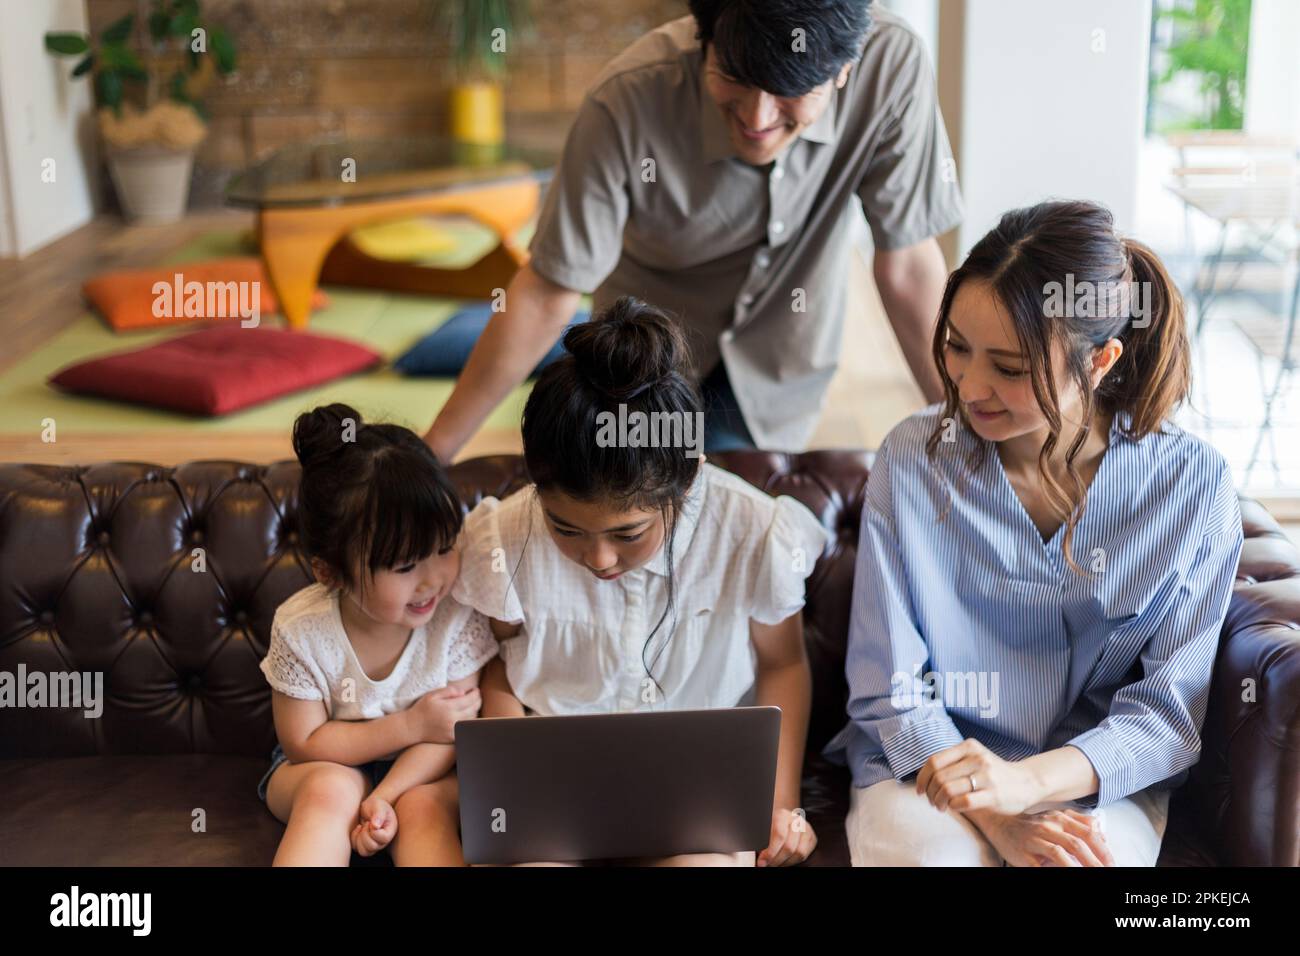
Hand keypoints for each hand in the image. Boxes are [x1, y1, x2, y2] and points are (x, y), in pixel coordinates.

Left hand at [351, 794, 397, 856]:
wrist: (370, 807)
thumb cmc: (376, 805)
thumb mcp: (379, 806)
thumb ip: (378, 814)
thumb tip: (376, 825)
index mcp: (390, 831)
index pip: (384, 839)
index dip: (374, 831)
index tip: (371, 821)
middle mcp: (383, 841)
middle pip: (372, 847)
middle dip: (365, 834)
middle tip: (367, 823)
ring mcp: (374, 845)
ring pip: (364, 852)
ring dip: (359, 838)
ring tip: (362, 827)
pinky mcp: (364, 845)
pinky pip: (356, 848)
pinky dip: (354, 838)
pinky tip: (358, 828)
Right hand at [407, 685, 481, 743]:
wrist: (413, 728)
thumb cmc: (422, 709)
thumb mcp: (433, 695)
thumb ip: (449, 691)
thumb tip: (463, 692)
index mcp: (449, 708)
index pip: (470, 699)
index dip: (476, 693)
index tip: (475, 690)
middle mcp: (453, 720)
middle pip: (474, 709)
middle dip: (478, 701)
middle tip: (476, 696)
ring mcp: (453, 730)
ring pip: (472, 719)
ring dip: (475, 711)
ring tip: (471, 705)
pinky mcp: (452, 738)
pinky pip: (466, 729)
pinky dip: (469, 722)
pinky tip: (466, 716)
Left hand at [757, 807, 817, 866]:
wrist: (784, 818)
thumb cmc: (771, 825)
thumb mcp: (764, 828)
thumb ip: (762, 841)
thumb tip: (761, 859)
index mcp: (782, 815)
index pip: (779, 836)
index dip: (771, 852)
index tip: (762, 862)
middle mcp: (796, 821)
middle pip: (789, 847)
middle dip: (777, 860)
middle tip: (768, 865)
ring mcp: (806, 829)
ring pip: (799, 853)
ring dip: (785, 863)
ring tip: (775, 864)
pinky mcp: (812, 837)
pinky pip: (804, 855)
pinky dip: (793, 861)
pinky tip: (784, 861)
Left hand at [916, 739, 1041, 814]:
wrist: (1026, 782)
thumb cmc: (992, 772)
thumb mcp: (973, 758)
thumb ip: (951, 762)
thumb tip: (921, 775)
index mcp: (969, 746)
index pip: (933, 761)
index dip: (922, 778)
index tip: (920, 790)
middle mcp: (977, 758)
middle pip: (939, 777)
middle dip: (930, 793)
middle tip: (933, 802)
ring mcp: (986, 776)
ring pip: (948, 789)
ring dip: (939, 802)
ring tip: (941, 807)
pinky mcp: (994, 795)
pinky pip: (963, 802)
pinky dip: (953, 807)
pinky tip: (955, 808)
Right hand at [970, 807, 1114, 866]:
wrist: (1000, 824)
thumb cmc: (1031, 825)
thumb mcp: (1056, 817)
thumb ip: (1079, 821)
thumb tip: (1102, 832)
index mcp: (1060, 819)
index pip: (1088, 833)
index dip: (1103, 849)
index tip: (1112, 863)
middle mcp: (1048, 827)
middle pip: (1077, 844)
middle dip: (1095, 861)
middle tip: (1106, 872)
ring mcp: (1035, 840)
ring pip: (1060, 853)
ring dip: (1078, 867)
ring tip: (1090, 876)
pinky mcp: (1024, 854)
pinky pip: (1042, 865)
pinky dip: (1057, 871)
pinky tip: (1066, 874)